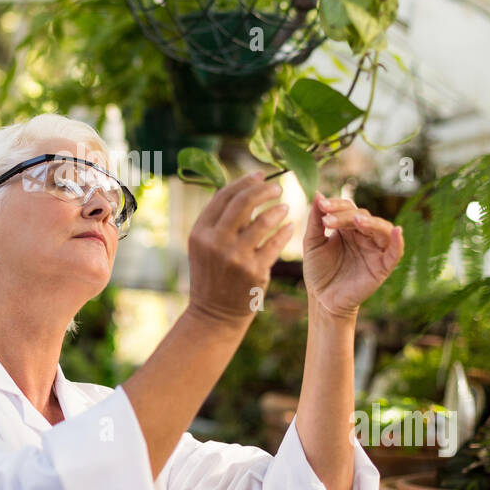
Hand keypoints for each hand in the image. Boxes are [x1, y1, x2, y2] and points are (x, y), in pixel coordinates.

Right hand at [187, 171, 292, 326]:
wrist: (214, 314)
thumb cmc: (211, 275)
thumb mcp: (203, 246)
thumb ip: (217, 221)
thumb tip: (241, 189)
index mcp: (200, 232)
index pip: (224, 196)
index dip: (244, 181)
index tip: (260, 175)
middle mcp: (215, 242)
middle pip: (244, 202)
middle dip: (264, 190)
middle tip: (277, 187)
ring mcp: (236, 257)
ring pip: (264, 221)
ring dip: (278, 210)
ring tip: (286, 207)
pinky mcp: (255, 271)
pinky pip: (276, 243)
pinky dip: (285, 231)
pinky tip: (290, 226)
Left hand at [303, 192, 403, 317]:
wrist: (322, 300)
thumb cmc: (318, 271)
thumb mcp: (312, 244)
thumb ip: (316, 221)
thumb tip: (318, 194)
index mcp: (348, 228)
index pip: (348, 208)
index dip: (337, 205)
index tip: (322, 205)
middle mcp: (364, 235)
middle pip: (363, 216)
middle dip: (346, 216)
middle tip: (328, 220)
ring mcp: (375, 250)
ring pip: (381, 229)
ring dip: (371, 223)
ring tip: (357, 221)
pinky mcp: (383, 266)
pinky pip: (395, 252)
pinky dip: (398, 241)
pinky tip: (396, 231)